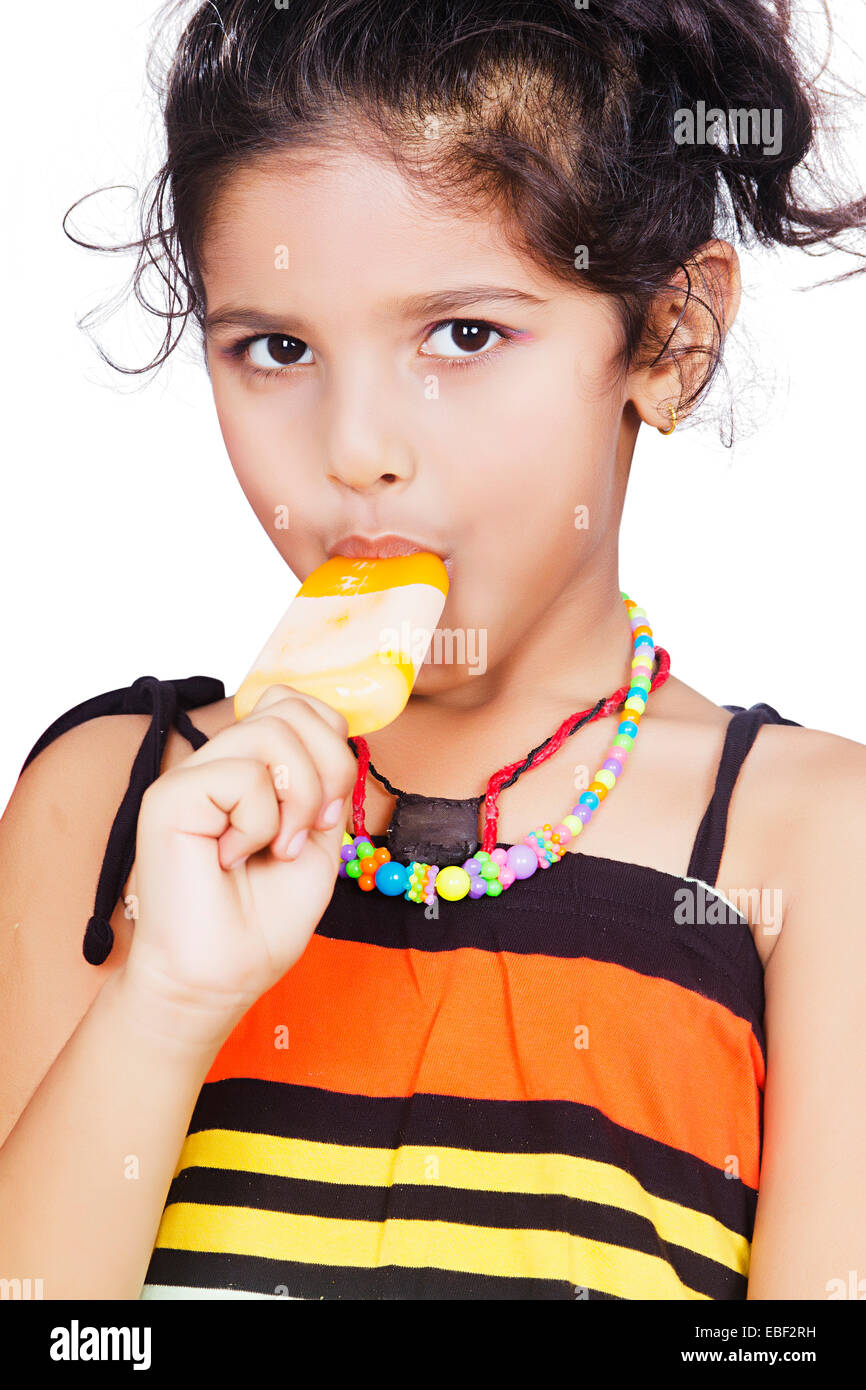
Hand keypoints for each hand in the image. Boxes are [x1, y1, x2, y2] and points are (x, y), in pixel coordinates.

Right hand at [120, 685, 356, 1036]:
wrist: (222, 976)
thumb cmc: (263, 918)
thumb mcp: (317, 836)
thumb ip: (324, 779)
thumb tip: (337, 735)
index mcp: (248, 768)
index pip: (295, 703)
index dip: (330, 740)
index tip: (328, 808)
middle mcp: (216, 763)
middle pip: (290, 707)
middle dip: (327, 768)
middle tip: (310, 828)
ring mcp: (190, 776)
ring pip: (271, 732)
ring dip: (297, 799)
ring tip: (277, 848)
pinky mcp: (168, 797)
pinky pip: (242, 776)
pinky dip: (260, 822)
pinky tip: (233, 857)